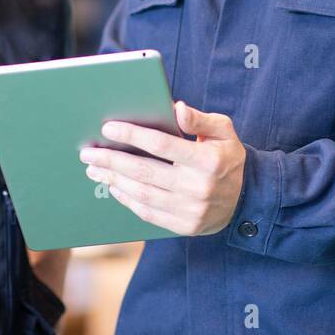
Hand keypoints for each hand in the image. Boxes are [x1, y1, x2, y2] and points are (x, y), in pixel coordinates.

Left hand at [79, 101, 245, 235]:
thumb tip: (176, 108)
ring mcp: (191, 210)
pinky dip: (126, 199)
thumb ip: (200, 119)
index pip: (162, 145)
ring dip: (113, 180)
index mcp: (208, 160)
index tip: (107, 127)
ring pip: (142, 194)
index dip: (131, 135)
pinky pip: (148, 213)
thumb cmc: (228, 157)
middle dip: (111, 160)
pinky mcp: (184, 226)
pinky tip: (113, 186)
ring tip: (94, 169)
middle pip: (144, 171)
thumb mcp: (224, 131)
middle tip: (87, 152)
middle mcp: (198, 187)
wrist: (246, 199)